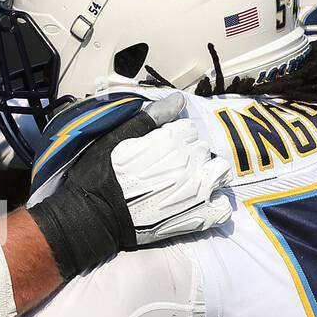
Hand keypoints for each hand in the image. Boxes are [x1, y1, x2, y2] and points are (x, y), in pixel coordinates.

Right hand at [27, 91, 231, 279]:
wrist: (95, 216)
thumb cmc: (101, 175)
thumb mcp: (119, 137)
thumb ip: (152, 117)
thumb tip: (179, 99)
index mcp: (172, 140)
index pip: (189, 129)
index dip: (175, 137)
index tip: (162, 148)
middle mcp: (189, 163)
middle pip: (203, 149)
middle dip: (190, 155)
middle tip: (170, 168)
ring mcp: (197, 191)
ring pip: (220, 172)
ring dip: (209, 173)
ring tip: (191, 182)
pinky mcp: (197, 218)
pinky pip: (222, 209)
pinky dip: (214, 206)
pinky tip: (200, 205)